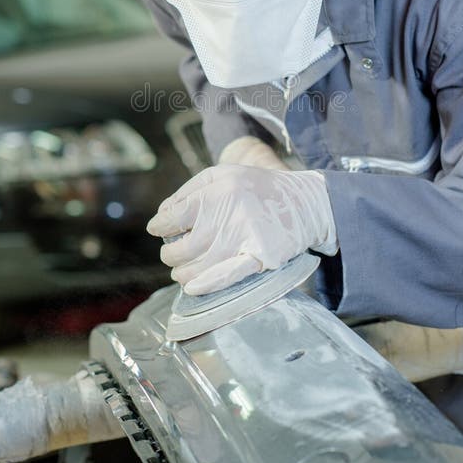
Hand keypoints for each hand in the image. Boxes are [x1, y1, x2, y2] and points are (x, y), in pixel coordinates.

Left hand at [146, 164, 337, 295]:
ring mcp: (245, 237)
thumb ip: (189, 191)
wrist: (304, 201)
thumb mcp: (222, 174)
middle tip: (171, 253)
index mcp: (219, 190)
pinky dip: (208, 284)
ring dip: (183, 273)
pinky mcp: (260, 257)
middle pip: (183, 246)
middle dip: (170, 253)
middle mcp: (230, 214)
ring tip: (181, 271)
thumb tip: (162, 215)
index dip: (160, 226)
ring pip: (199, 267)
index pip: (175, 216)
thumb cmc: (256, 187)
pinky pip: (228, 276)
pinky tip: (193, 288)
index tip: (158, 229)